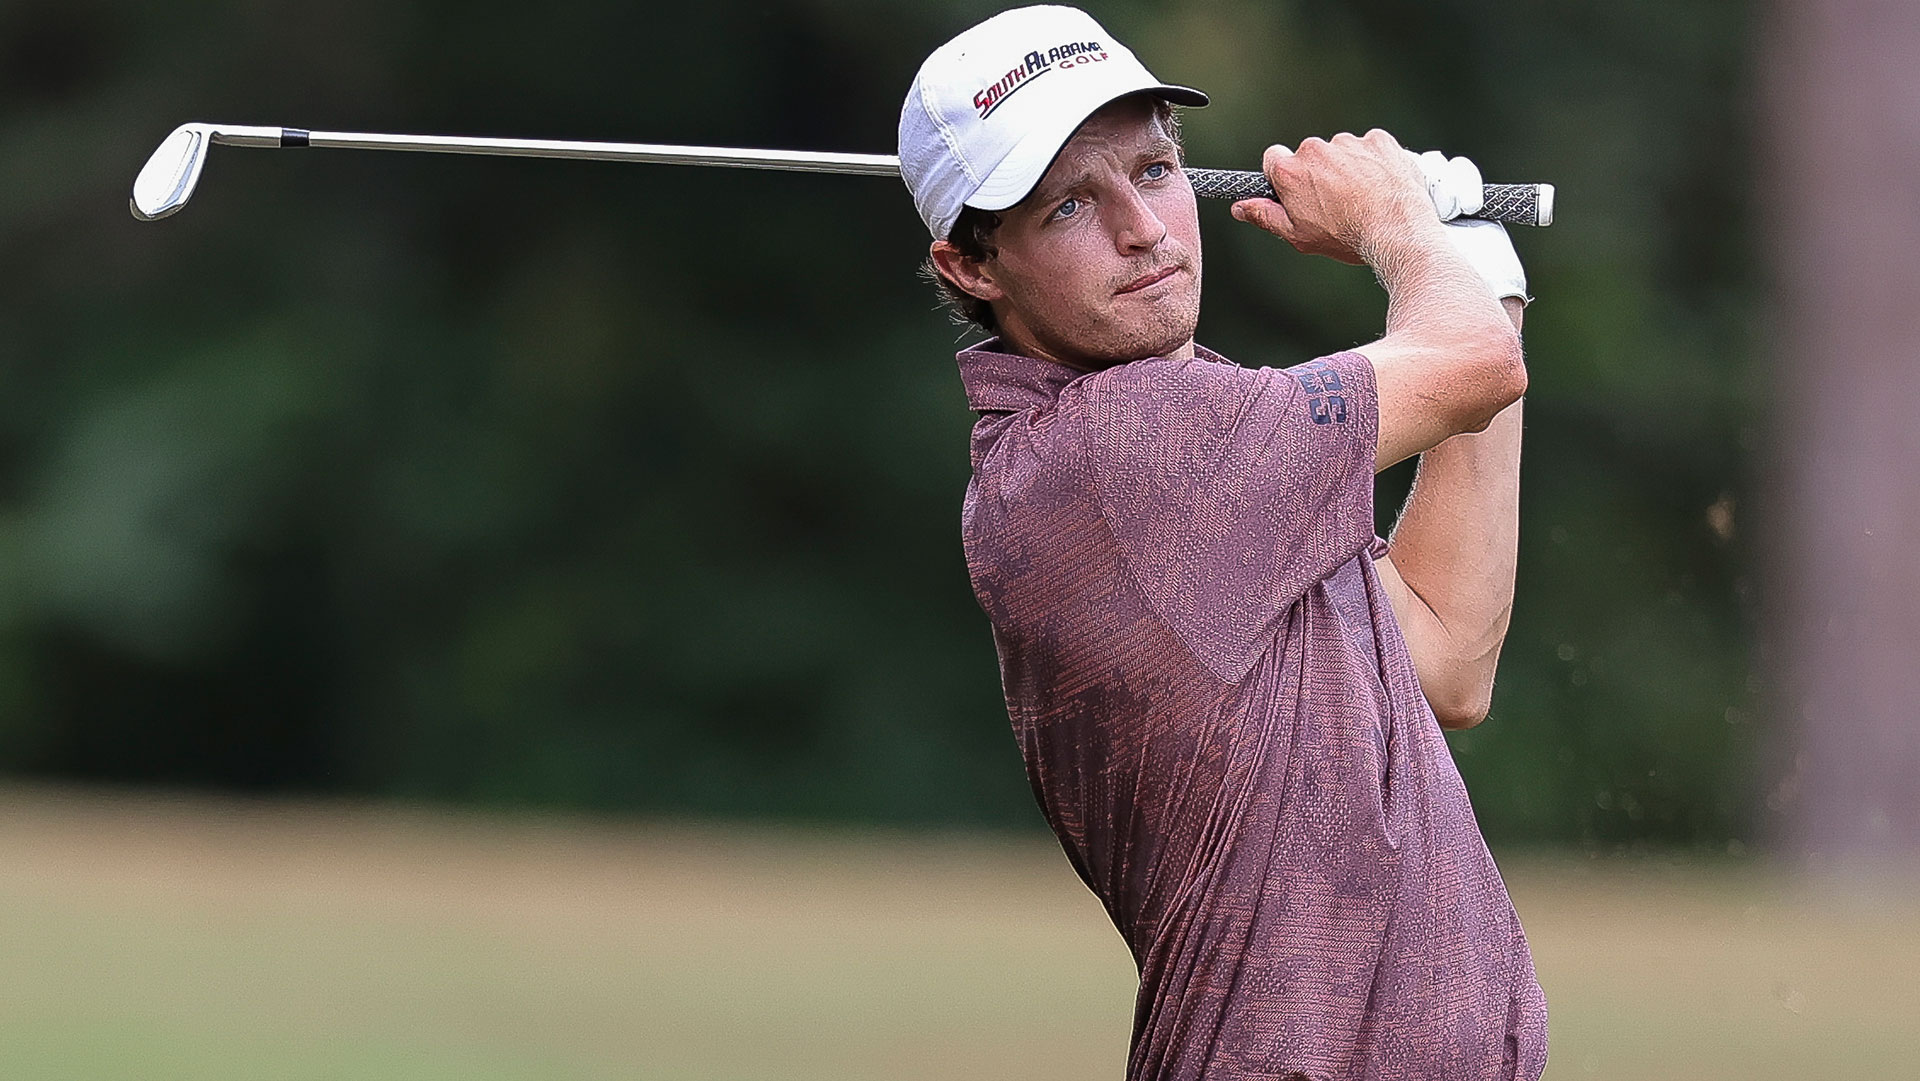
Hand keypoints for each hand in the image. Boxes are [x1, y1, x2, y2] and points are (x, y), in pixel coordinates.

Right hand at [1229, 129, 1436, 265]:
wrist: (1396, 230)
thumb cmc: (1347, 236)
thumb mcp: (1298, 235)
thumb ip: (1265, 216)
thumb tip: (1240, 208)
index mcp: (1291, 171)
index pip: (1273, 158)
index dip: (1283, 176)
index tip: (1295, 189)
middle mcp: (1317, 150)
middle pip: (1309, 155)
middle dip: (1318, 174)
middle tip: (1334, 202)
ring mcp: (1349, 143)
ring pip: (1341, 151)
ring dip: (1347, 168)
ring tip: (1362, 197)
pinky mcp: (1378, 140)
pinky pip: (1369, 146)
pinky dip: (1373, 162)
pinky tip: (1379, 185)